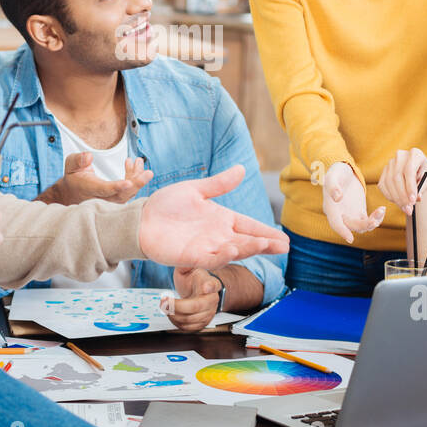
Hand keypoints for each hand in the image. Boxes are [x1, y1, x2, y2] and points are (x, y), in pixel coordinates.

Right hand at [38, 152, 152, 204]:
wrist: (73, 193)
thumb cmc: (73, 176)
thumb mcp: (71, 164)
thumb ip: (78, 160)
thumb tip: (88, 156)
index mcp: (89, 189)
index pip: (104, 190)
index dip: (117, 187)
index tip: (129, 183)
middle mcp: (101, 198)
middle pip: (121, 196)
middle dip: (137, 185)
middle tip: (148, 173)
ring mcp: (110, 200)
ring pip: (128, 193)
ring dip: (137, 179)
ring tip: (140, 162)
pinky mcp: (116, 198)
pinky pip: (128, 191)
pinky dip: (134, 178)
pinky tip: (135, 164)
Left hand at [139, 165, 288, 269]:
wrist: (142, 218)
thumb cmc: (166, 205)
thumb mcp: (196, 190)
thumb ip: (219, 183)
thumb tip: (242, 169)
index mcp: (222, 219)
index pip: (250, 226)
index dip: (266, 233)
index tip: (285, 239)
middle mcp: (218, 236)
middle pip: (247, 242)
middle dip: (265, 244)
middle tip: (283, 246)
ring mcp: (206, 248)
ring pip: (233, 251)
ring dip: (248, 248)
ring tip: (263, 244)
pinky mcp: (191, 256)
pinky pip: (211, 258)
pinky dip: (223, 254)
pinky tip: (234, 248)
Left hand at [165, 268, 221, 331]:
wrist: (199, 290)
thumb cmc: (194, 279)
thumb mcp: (189, 268)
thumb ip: (185, 265)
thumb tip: (183, 260)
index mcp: (211, 283)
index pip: (213, 285)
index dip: (210, 286)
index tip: (205, 286)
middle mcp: (212, 300)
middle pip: (196, 307)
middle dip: (176, 306)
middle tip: (164, 301)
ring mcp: (208, 313)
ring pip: (190, 319)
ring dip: (173, 314)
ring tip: (164, 306)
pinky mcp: (202, 323)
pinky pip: (188, 328)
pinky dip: (176, 322)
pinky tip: (170, 314)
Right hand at [322, 162, 383, 243]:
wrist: (345, 171)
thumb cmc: (336, 173)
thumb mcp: (332, 176)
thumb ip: (333, 186)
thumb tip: (337, 198)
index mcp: (331, 208)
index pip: (336, 223)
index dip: (342, 231)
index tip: (350, 239)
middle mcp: (340, 215)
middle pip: (352, 226)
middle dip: (364, 225)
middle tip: (374, 219)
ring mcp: (351, 215)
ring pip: (362, 226)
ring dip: (372, 222)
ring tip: (381, 210)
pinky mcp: (360, 212)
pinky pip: (368, 221)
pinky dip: (376, 219)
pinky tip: (382, 210)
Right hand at [377, 148, 426, 217]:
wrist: (417, 173)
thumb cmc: (424, 176)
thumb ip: (422, 187)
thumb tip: (416, 197)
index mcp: (415, 154)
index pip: (409, 170)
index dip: (410, 186)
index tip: (413, 200)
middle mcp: (400, 156)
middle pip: (397, 177)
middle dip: (403, 196)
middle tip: (409, 209)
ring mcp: (390, 163)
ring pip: (389, 182)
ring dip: (397, 198)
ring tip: (406, 209)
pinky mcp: (383, 172)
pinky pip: (383, 186)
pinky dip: (390, 196)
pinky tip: (399, 202)